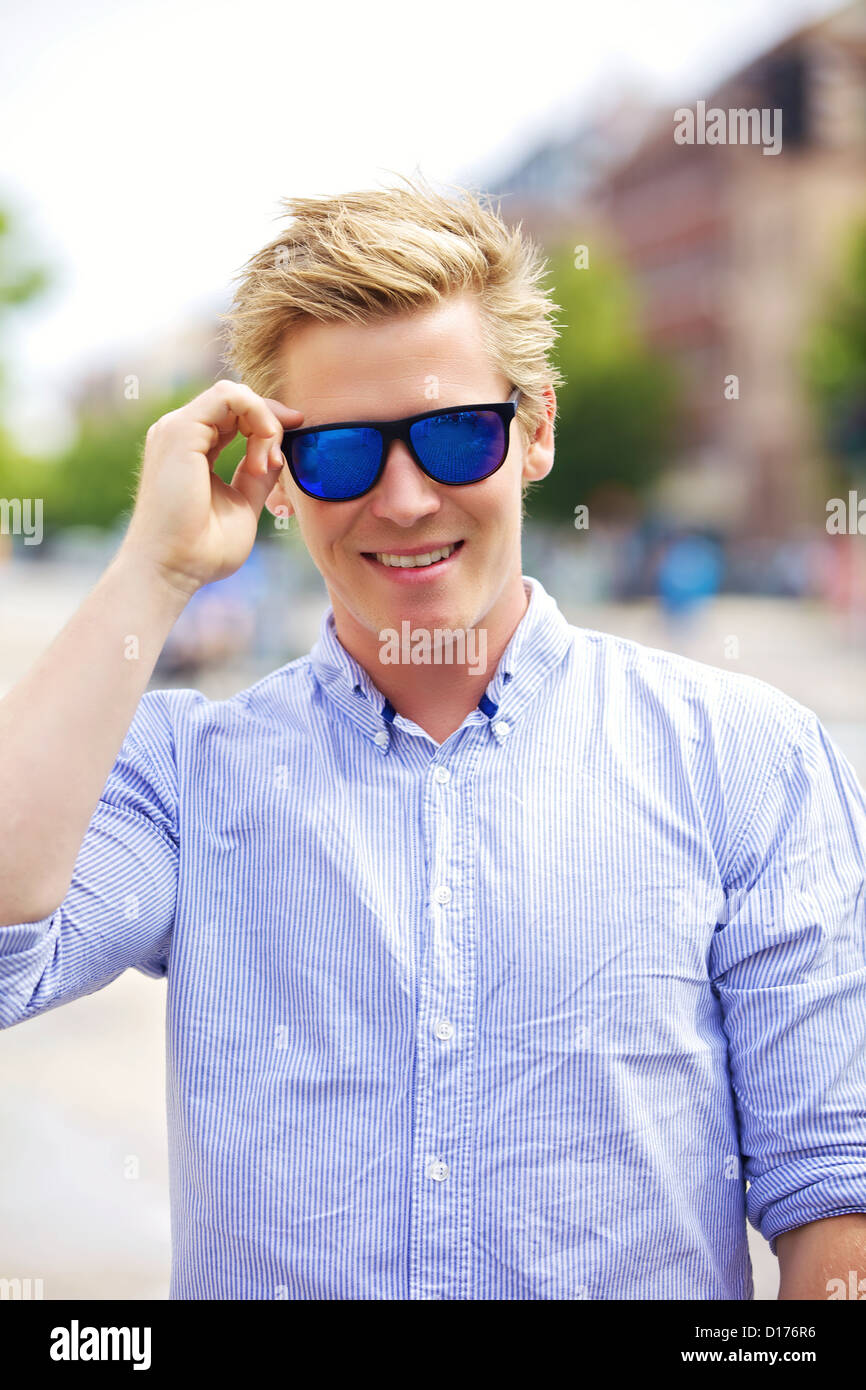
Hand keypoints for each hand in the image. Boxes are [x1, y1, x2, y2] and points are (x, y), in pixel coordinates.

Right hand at [120, 380, 302, 594]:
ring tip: (266, 465)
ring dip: (265, 423)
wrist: (172, 569)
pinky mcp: (181, 430)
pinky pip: (230, 397)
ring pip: (235, 394)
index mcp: (192, 448)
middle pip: (237, 401)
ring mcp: (177, 428)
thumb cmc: (203, 549)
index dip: (268, 421)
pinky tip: (263, 448)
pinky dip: (257, 416)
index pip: (235, 415)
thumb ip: (258, 475)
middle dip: (271, 421)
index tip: (292, 440)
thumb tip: (278, 453)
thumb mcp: (243, 503)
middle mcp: (181, 433)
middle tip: (280, 459)